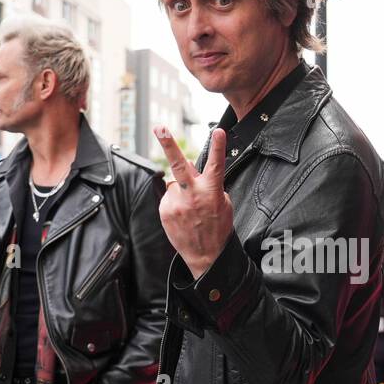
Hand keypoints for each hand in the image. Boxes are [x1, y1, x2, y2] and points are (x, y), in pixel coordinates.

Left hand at [154, 125, 233, 278]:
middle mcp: (193, 195)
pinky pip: (169, 198)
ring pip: (175, 185)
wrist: (206, 256)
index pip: (216, 165)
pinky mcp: (165, 211)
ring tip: (190, 211)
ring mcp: (176, 203)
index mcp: (212, 191)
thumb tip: (195, 177)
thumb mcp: (224, 204)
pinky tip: (183, 216)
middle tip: (160, 127)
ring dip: (181, 192)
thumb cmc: (218, 227)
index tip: (218, 131)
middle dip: (169, 143)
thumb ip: (210, 186)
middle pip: (178, 165)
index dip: (218, 147)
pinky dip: (175, 203)